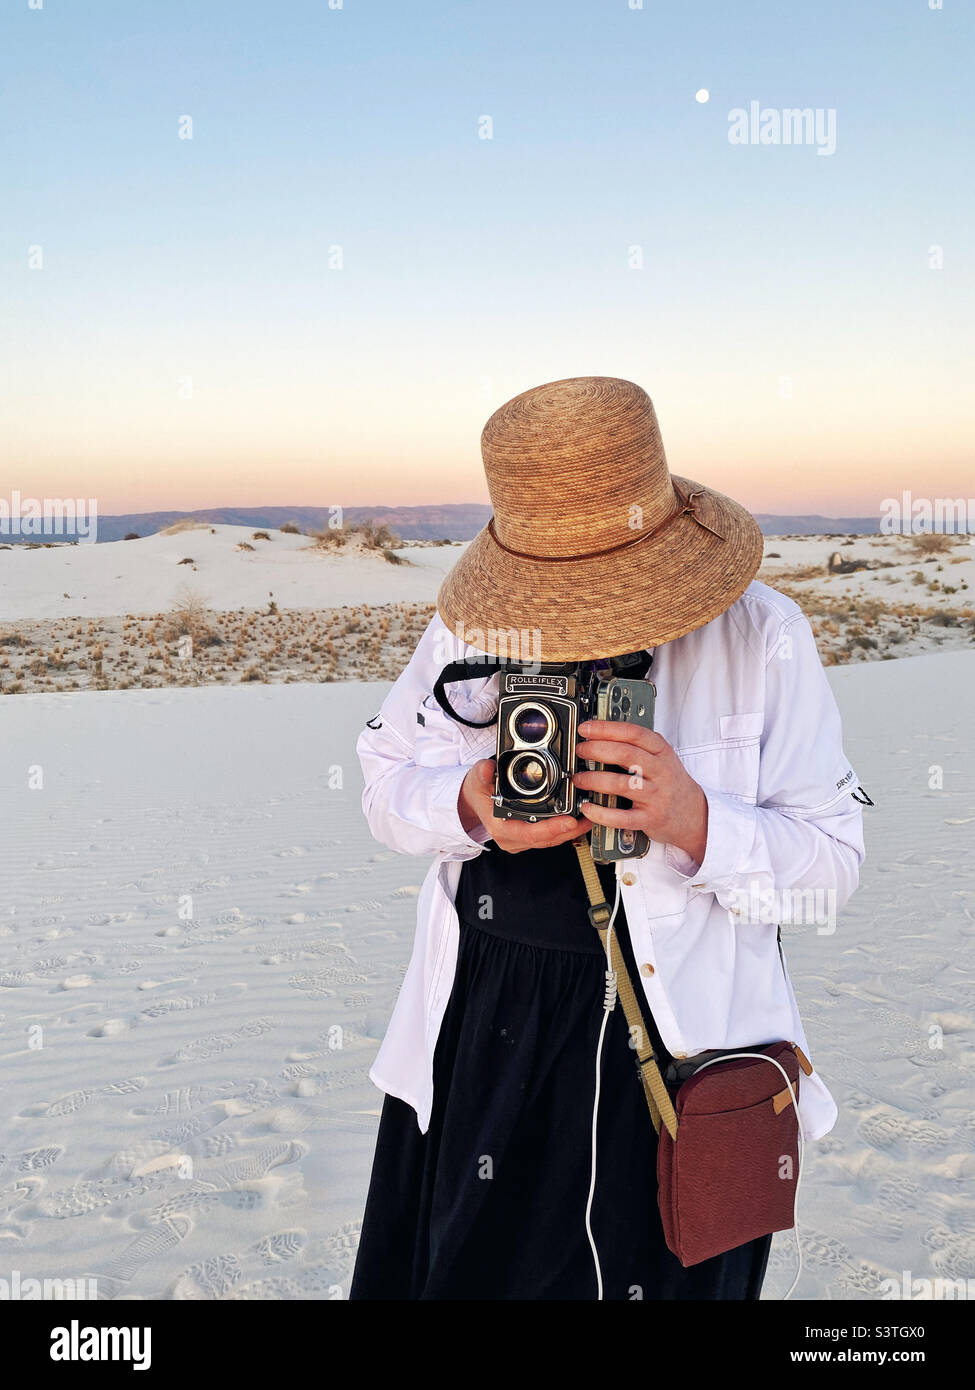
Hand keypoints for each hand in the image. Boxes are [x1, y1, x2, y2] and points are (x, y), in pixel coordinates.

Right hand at [457, 758, 595, 853]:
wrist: (472, 802)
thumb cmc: (477, 792)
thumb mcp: (476, 778)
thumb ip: (482, 772)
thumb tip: (488, 767)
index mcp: (501, 828)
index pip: (529, 834)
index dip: (551, 829)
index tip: (570, 821)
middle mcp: (512, 838)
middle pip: (546, 840)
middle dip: (570, 831)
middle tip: (589, 817)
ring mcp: (521, 840)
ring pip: (551, 840)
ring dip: (571, 831)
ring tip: (589, 818)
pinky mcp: (529, 837)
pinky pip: (550, 837)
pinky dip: (565, 830)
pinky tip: (578, 819)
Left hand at [573, 720, 708, 865]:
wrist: (693, 814)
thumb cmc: (670, 782)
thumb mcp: (662, 757)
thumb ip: (637, 745)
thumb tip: (599, 734)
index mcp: (661, 751)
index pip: (634, 733)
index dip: (607, 729)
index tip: (586, 729)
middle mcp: (660, 771)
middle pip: (626, 755)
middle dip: (597, 750)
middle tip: (580, 750)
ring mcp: (656, 796)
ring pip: (622, 784)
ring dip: (594, 780)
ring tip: (579, 778)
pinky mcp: (651, 818)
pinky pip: (623, 817)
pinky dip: (602, 813)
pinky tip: (588, 807)